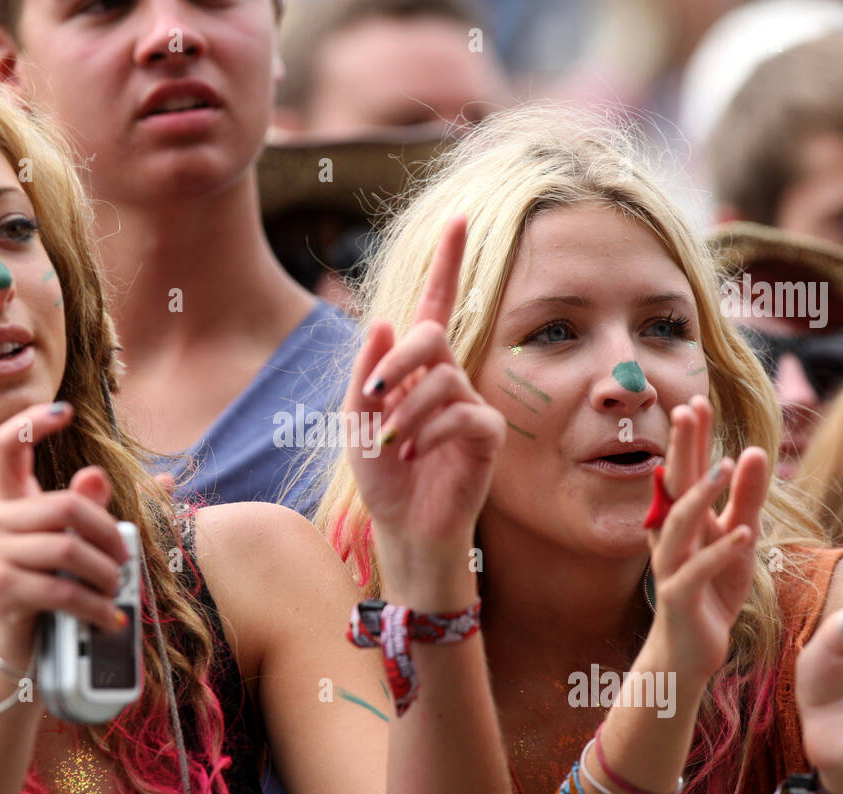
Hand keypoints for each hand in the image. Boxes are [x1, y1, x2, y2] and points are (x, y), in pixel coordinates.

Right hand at [0, 402, 131, 665]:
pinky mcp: (1, 589)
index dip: (33, 421)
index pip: (7, 444)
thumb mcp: (74, 544)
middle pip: (66, 505)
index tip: (66, 410)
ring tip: (119, 588)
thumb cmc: (53, 587)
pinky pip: (61, 590)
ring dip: (106, 573)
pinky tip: (112, 616)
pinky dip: (96, 606)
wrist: (24, 647)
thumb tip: (102, 472)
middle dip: (109, 533)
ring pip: (68, 549)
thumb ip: (87, 508)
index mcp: (11, 500)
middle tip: (127, 558)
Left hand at [343, 216, 504, 606]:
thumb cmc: (380, 473)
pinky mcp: (486, 433)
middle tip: (374, 399)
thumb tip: (381, 319)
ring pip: (442, 379)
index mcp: (414, 369)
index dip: (448, 263)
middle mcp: (446, 378)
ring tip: (392, 445)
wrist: (402, 525)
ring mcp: (469, 403)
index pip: (434, 306)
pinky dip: (429, 431)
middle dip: (399, 363)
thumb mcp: (356, 420)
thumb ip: (367, 372)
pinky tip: (415, 454)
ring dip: (406, 412)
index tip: (460, 219)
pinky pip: (462, 413)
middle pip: (431, 336)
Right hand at [646, 396, 768, 684]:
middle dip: (682, 448)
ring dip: (701, 494)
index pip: (683, 470)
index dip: (689, 438)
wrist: (690, 651)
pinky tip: (743, 534)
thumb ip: (746, 499)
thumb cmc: (712, 591)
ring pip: (680, 525)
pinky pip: (697, 570)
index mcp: (680, 520)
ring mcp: (670, 566)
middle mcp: (668, 537)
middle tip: (688, 409)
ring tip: (726, 466)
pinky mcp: (679, 598)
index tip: (695, 399)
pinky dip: (719, 552)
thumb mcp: (737, 539)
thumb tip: (753, 451)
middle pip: (673, 485)